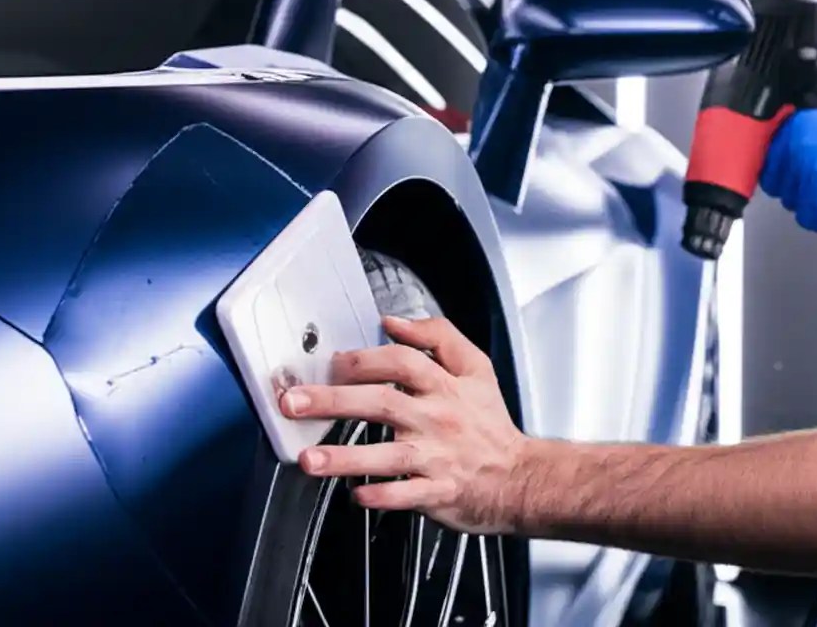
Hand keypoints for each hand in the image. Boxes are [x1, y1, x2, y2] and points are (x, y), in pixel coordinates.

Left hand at [278, 315, 530, 533]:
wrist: (522, 479)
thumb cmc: (489, 425)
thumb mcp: (476, 369)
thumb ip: (438, 336)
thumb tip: (392, 321)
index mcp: (444, 386)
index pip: (400, 362)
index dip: (363, 359)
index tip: (330, 363)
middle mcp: (437, 419)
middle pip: (381, 403)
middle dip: (333, 401)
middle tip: (293, 403)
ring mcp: (436, 458)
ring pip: (387, 455)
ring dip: (344, 458)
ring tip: (308, 460)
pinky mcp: (438, 493)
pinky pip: (405, 495)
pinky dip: (380, 495)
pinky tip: (355, 495)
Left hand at [760, 95, 816, 231]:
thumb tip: (800, 142)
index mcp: (801, 127)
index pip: (769, 158)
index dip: (783, 169)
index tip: (791, 172)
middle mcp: (799, 154)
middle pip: (778, 184)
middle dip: (797, 186)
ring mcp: (809, 182)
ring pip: (794, 203)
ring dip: (813, 201)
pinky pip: (810, 220)